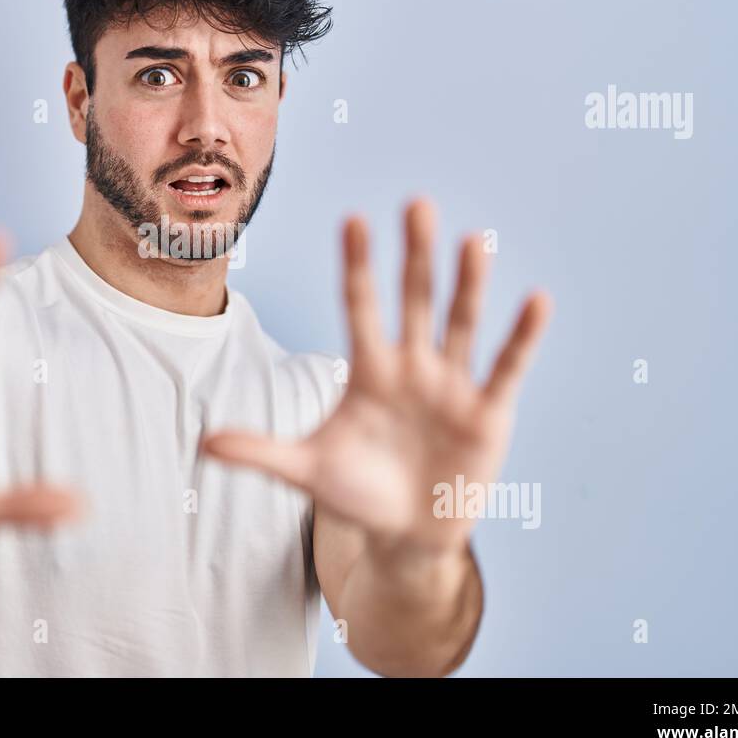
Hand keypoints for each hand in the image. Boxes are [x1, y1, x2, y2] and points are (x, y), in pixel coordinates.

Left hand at [202, 199, 550, 558]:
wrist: (406, 533)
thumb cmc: (356, 493)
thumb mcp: (307, 470)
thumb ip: (261, 453)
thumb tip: (202, 444)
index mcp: (368, 369)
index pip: (360, 306)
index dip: (357, 267)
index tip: (353, 221)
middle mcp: (411, 365)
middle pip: (413, 300)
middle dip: (414, 255)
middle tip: (417, 204)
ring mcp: (451, 384)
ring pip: (459, 323)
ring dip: (467, 284)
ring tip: (474, 241)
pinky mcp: (487, 412)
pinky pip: (505, 367)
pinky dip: (521, 337)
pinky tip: (535, 299)